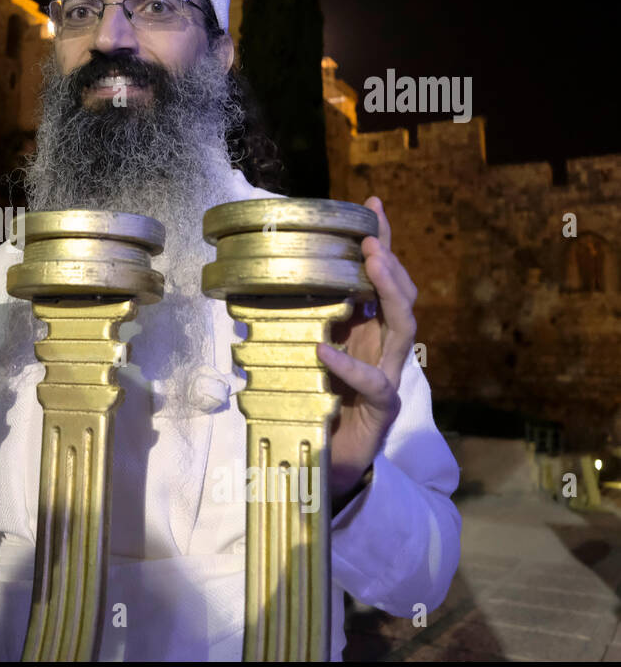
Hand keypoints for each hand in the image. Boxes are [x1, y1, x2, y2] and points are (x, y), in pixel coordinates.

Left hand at [316, 196, 418, 501]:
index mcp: (366, 331)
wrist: (321, 459)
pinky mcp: (382, 408)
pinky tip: (326, 351)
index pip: (380, 280)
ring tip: (371, 266)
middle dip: (390, 263)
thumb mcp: (302, 352)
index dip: (380, 242)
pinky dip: (349, 365)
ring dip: (389, 294)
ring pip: (403, 329)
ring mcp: (389, 376)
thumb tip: (262, 286)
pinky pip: (374, 382)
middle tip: (371, 239)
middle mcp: (383, 348)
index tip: (370, 206)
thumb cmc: (314, 403)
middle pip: (402, 297)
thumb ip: (298, 323)